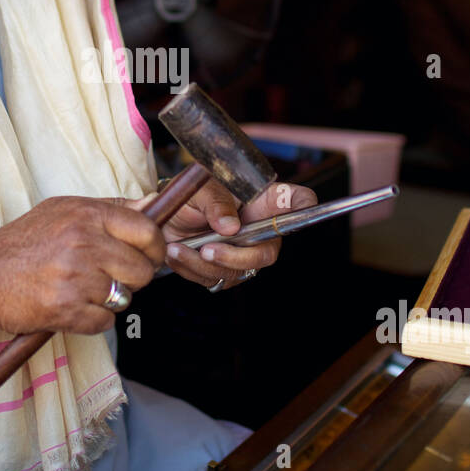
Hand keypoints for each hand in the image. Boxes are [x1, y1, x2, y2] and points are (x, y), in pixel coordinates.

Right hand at [0, 197, 162, 334]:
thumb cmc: (23, 243)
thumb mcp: (63, 210)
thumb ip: (110, 209)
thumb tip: (153, 206)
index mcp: (86, 214)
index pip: (147, 231)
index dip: (155, 247)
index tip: (148, 255)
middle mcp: (84, 243)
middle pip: (143, 270)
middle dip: (133, 278)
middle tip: (111, 277)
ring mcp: (75, 278)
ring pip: (126, 298)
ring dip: (111, 299)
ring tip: (85, 291)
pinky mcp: (66, 310)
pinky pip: (105, 322)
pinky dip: (94, 320)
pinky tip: (74, 307)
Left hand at [140, 180, 317, 291]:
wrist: (164, 218)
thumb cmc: (190, 197)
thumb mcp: (199, 190)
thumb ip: (215, 203)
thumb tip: (229, 227)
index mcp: (262, 201)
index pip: (296, 200)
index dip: (304, 205)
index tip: (302, 205)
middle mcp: (260, 230)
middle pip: (268, 253)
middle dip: (236, 257)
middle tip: (208, 250)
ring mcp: (244, 253)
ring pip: (239, 272)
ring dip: (207, 264)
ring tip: (179, 248)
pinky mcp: (225, 271)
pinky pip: (215, 280)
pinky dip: (192, 269)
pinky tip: (177, 253)